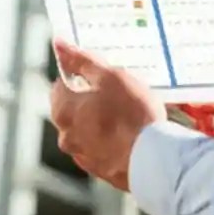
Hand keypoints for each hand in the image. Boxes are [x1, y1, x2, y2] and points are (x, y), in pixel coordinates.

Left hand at [48, 39, 165, 191]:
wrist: (153, 159)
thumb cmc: (131, 114)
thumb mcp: (110, 76)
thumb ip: (83, 60)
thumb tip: (60, 45)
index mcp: (63, 110)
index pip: (61, 83)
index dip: (81, 75)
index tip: (101, 73)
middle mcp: (66, 135)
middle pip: (74, 107)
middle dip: (92, 98)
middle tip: (119, 91)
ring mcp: (82, 155)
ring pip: (88, 129)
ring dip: (102, 120)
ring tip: (130, 113)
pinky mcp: (100, 169)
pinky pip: (102, 147)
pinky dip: (112, 139)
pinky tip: (132, 133)